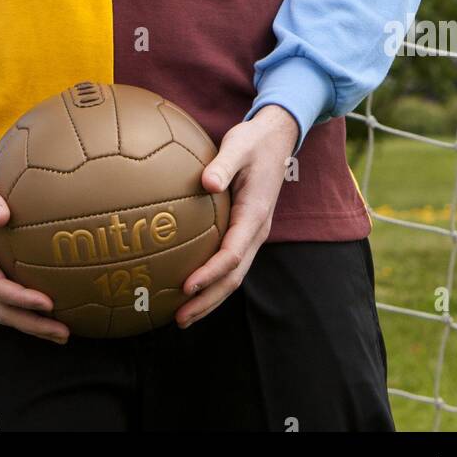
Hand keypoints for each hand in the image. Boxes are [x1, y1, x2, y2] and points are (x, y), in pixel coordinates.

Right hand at [0, 138, 69, 343]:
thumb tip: (4, 216)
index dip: (22, 299)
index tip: (49, 303)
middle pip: (1, 308)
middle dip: (32, 324)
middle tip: (65, 333)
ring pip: (3, 307)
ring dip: (31, 322)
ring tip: (64, 330)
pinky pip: (5, 293)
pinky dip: (27, 305)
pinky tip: (53, 301)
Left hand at [174, 104, 298, 329]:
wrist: (277, 138)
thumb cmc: (254, 141)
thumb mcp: (238, 145)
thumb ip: (223, 165)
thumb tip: (206, 184)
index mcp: (255, 214)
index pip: (232, 254)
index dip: (210, 273)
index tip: (186, 286)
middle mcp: (257, 230)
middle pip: (234, 276)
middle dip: (208, 299)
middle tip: (179, 318)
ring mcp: (253, 234)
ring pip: (234, 275)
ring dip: (210, 297)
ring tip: (182, 315)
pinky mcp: (246, 230)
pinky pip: (230, 263)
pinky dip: (213, 280)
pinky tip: (191, 286)